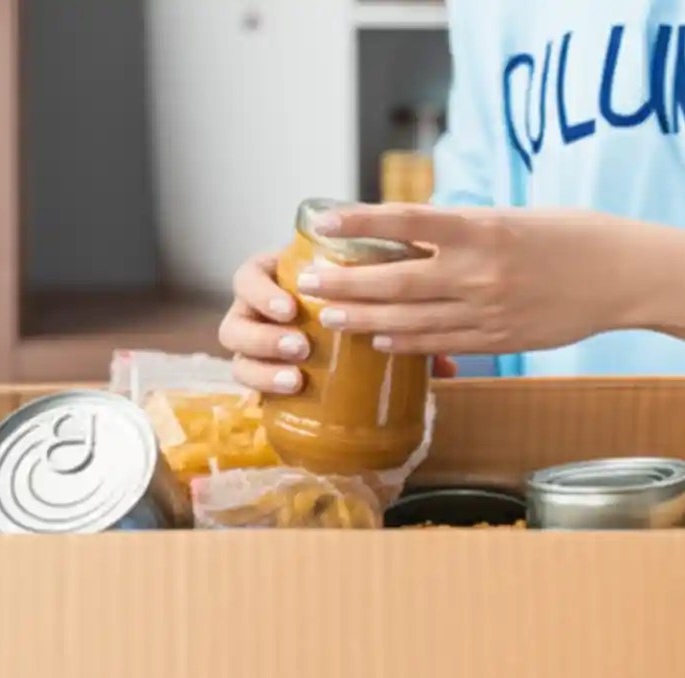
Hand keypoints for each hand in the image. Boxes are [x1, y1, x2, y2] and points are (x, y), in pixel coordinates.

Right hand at [218, 252, 457, 393]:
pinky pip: (245, 382)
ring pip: (235, 354)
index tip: (293, 307)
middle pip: (235, 321)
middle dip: (264, 337)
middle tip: (302, 347)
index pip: (249, 277)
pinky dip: (262, 388)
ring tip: (297, 376)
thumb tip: (449, 365)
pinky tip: (290, 392)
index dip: (262, 292)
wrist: (339, 319)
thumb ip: (398, 306)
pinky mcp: (257, 370)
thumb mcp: (371, 293)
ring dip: (262, 364)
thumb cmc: (355, 300)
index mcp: (275, 278)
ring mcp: (253, 342)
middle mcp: (256, 310)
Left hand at [299, 204, 625, 354]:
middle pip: (396, 280)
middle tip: (309, 284)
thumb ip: (462, 230)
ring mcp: (488, 311)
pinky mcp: (499, 339)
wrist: (623, 276)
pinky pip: (442, 343)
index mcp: (483, 228)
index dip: (361, 222)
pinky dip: (406, 342)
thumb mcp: (512, 218)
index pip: (407, 220)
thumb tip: (407, 236)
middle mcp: (480, 271)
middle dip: (346, 284)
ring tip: (330, 318)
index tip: (323, 221)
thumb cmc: (569, 236)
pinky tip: (379, 339)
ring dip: (365, 319)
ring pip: (411, 319)